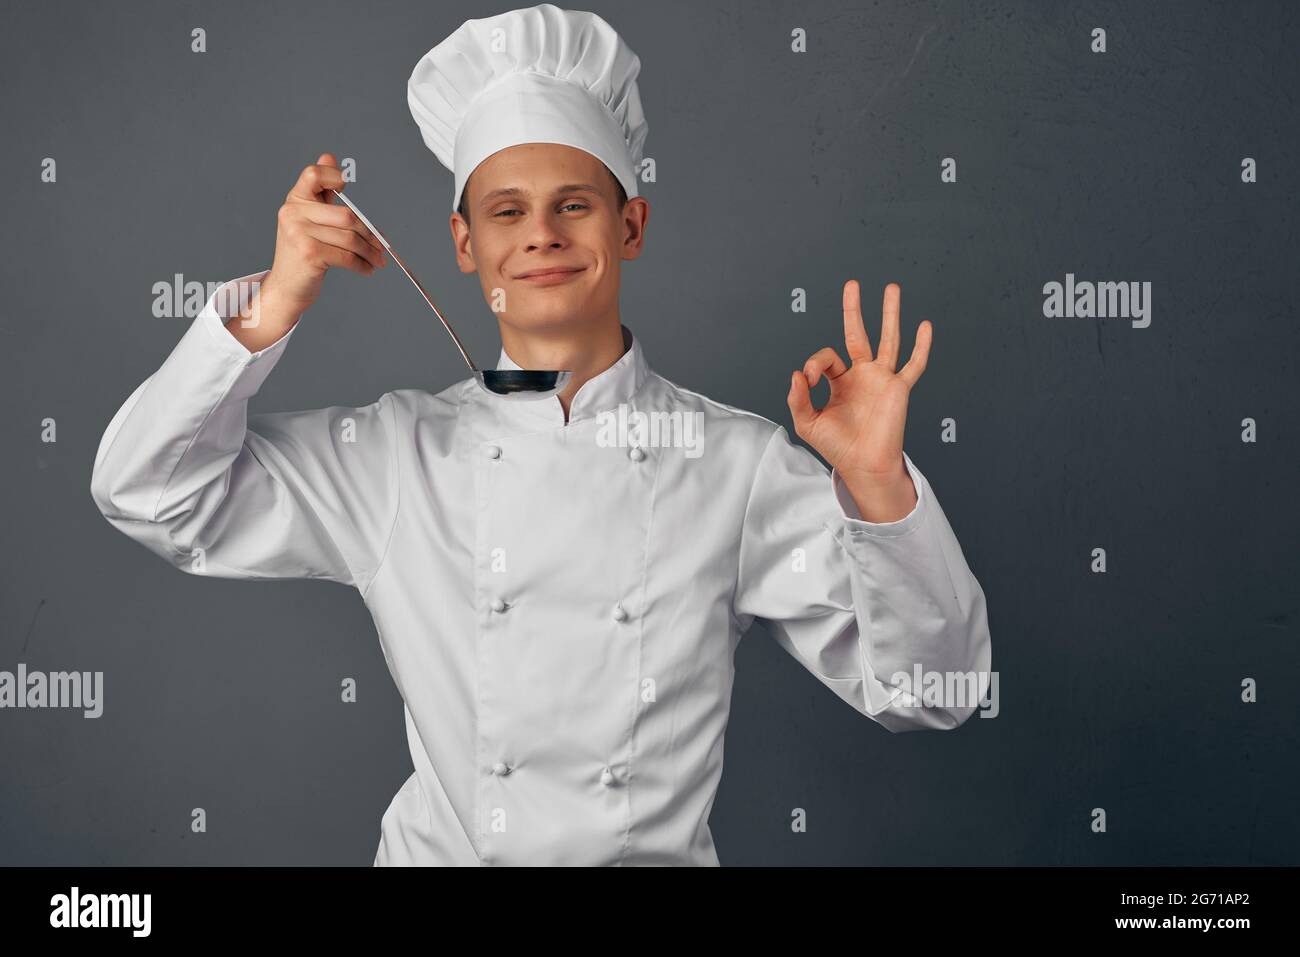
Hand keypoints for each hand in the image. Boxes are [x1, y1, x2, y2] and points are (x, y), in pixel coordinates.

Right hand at [261, 152, 387, 314]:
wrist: (287, 286)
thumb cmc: (304, 251)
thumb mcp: (310, 219)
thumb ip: (321, 193)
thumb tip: (329, 156)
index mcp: (295, 200)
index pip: (314, 175)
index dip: (332, 175)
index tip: (345, 185)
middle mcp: (293, 213)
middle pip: (347, 215)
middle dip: (369, 234)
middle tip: (382, 248)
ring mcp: (299, 233)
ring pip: (350, 238)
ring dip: (370, 253)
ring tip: (378, 261)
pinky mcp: (309, 253)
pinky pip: (347, 256)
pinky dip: (362, 265)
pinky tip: (367, 269)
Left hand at [787, 281, 930, 498]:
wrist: (862, 465)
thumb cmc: (836, 447)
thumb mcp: (807, 422)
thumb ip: (797, 398)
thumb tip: (797, 373)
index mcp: (840, 381)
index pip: (827, 358)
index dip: (815, 363)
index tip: (809, 379)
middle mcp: (862, 376)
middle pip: (858, 334)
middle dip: (854, 309)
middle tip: (852, 285)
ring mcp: (882, 380)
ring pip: (888, 339)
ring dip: (890, 313)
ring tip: (892, 288)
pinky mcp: (898, 389)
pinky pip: (913, 365)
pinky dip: (921, 347)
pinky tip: (925, 326)